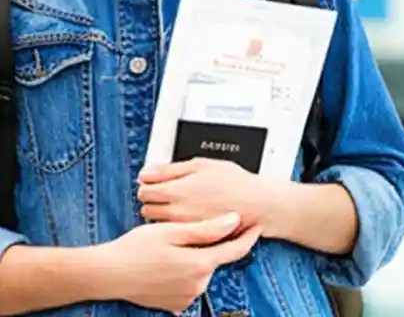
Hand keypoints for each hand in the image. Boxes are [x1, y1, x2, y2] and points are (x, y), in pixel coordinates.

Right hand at [97, 212, 260, 313]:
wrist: (109, 274)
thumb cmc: (135, 249)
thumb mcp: (171, 231)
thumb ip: (205, 229)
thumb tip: (233, 220)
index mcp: (200, 264)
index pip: (234, 249)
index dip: (247, 235)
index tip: (255, 224)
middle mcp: (198, 284)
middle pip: (213, 259)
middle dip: (207, 245)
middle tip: (184, 231)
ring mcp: (187, 296)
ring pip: (199, 272)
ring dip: (192, 259)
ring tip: (166, 249)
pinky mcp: (175, 303)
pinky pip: (186, 285)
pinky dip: (181, 274)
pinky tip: (163, 264)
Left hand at [137, 158, 286, 232]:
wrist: (259, 205)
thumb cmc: (235, 182)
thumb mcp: (200, 164)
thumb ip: (168, 169)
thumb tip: (146, 173)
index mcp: (176, 191)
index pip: (144, 191)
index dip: (147, 184)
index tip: (154, 182)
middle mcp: (177, 212)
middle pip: (147, 209)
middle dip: (152, 200)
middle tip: (165, 194)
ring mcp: (186, 228)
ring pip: (159, 223)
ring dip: (162, 214)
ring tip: (178, 205)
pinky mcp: (195, 238)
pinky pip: (175, 233)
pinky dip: (175, 226)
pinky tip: (188, 217)